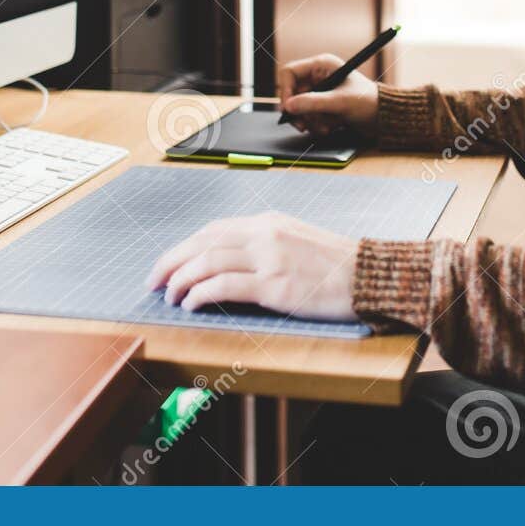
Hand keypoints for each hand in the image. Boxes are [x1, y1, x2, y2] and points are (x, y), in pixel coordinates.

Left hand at [145, 212, 359, 321]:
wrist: (370, 276)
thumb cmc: (337, 266)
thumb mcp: (297, 241)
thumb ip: (266, 244)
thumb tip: (231, 261)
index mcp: (269, 222)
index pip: (213, 230)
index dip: (184, 247)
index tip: (168, 264)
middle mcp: (265, 234)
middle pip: (202, 242)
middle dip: (171, 261)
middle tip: (154, 281)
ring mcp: (270, 258)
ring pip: (208, 261)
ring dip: (180, 280)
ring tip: (169, 295)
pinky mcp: (276, 285)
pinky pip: (225, 286)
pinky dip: (200, 294)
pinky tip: (190, 304)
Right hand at [277, 53, 378, 136]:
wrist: (385, 117)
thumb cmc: (368, 102)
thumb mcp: (340, 102)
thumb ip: (313, 103)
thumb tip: (288, 107)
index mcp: (322, 65)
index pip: (290, 73)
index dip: (285, 90)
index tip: (288, 109)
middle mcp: (318, 76)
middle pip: (293, 93)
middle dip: (300, 112)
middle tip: (303, 127)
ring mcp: (321, 91)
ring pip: (300, 108)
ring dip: (310, 121)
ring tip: (325, 128)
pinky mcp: (324, 106)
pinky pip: (309, 116)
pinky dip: (316, 124)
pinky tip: (330, 127)